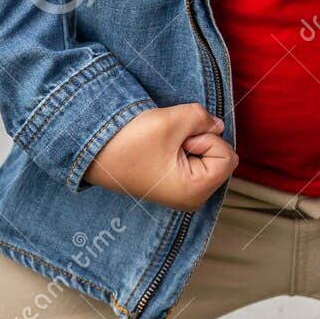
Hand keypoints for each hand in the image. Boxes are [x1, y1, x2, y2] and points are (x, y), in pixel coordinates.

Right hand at [83, 102, 238, 208]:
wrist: (92, 152)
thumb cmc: (128, 141)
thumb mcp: (172, 121)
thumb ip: (203, 118)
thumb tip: (218, 125)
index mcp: (194, 191)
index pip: (227, 157)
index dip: (207, 139)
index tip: (179, 141)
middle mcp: (192, 200)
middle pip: (220, 158)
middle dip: (200, 141)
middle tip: (168, 143)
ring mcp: (183, 195)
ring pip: (207, 158)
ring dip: (190, 143)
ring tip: (162, 146)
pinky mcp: (173, 186)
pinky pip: (194, 162)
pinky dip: (182, 149)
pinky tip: (160, 150)